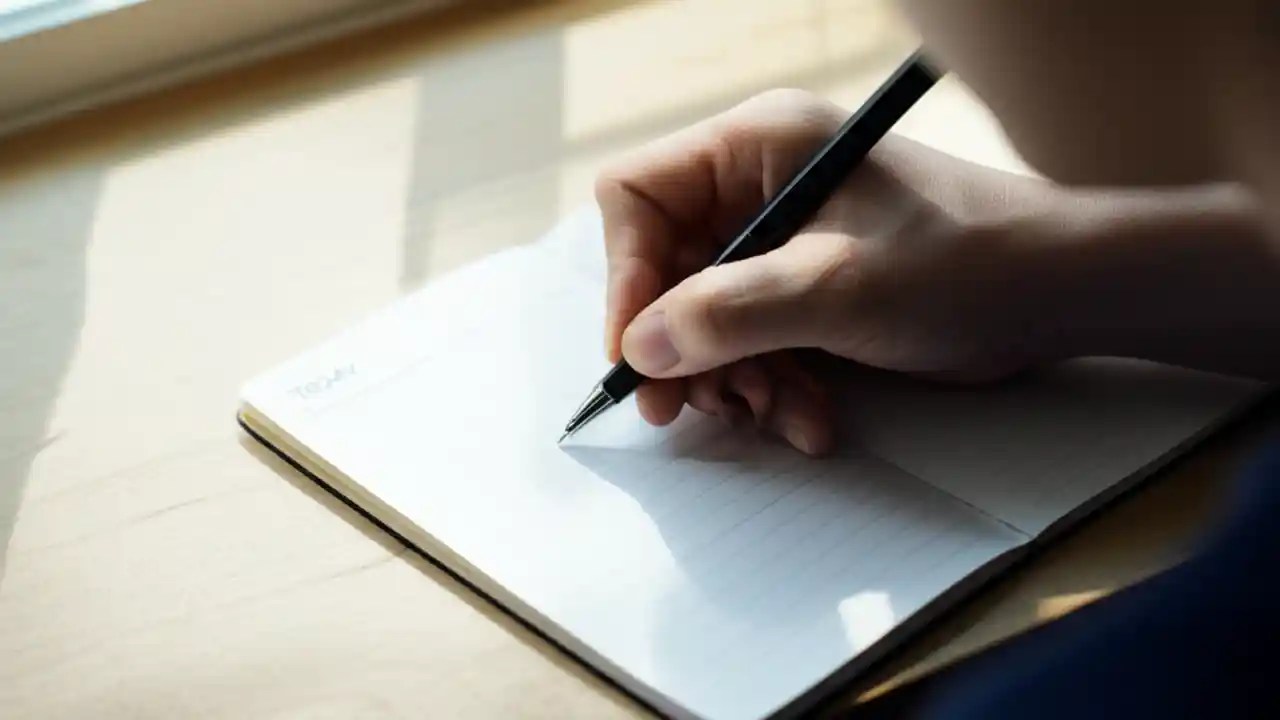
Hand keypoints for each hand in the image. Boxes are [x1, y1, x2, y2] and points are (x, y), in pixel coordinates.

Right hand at [597, 89, 1060, 454]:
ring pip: (708, 318)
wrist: (1060, 295)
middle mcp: (759, 186)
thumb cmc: (964, 262)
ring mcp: (784, 240)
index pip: (638, 197)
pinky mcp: (809, 288)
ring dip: (735, 379)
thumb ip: (728, 314)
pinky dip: (774, 385)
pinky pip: (755, 341)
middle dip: (683, 347)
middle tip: (686, 411)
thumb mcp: (835, 288)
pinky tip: (811, 418)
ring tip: (781, 415)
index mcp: (756, 148)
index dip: (626, 276)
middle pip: (667, 268)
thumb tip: (641, 347)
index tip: (639, 351)